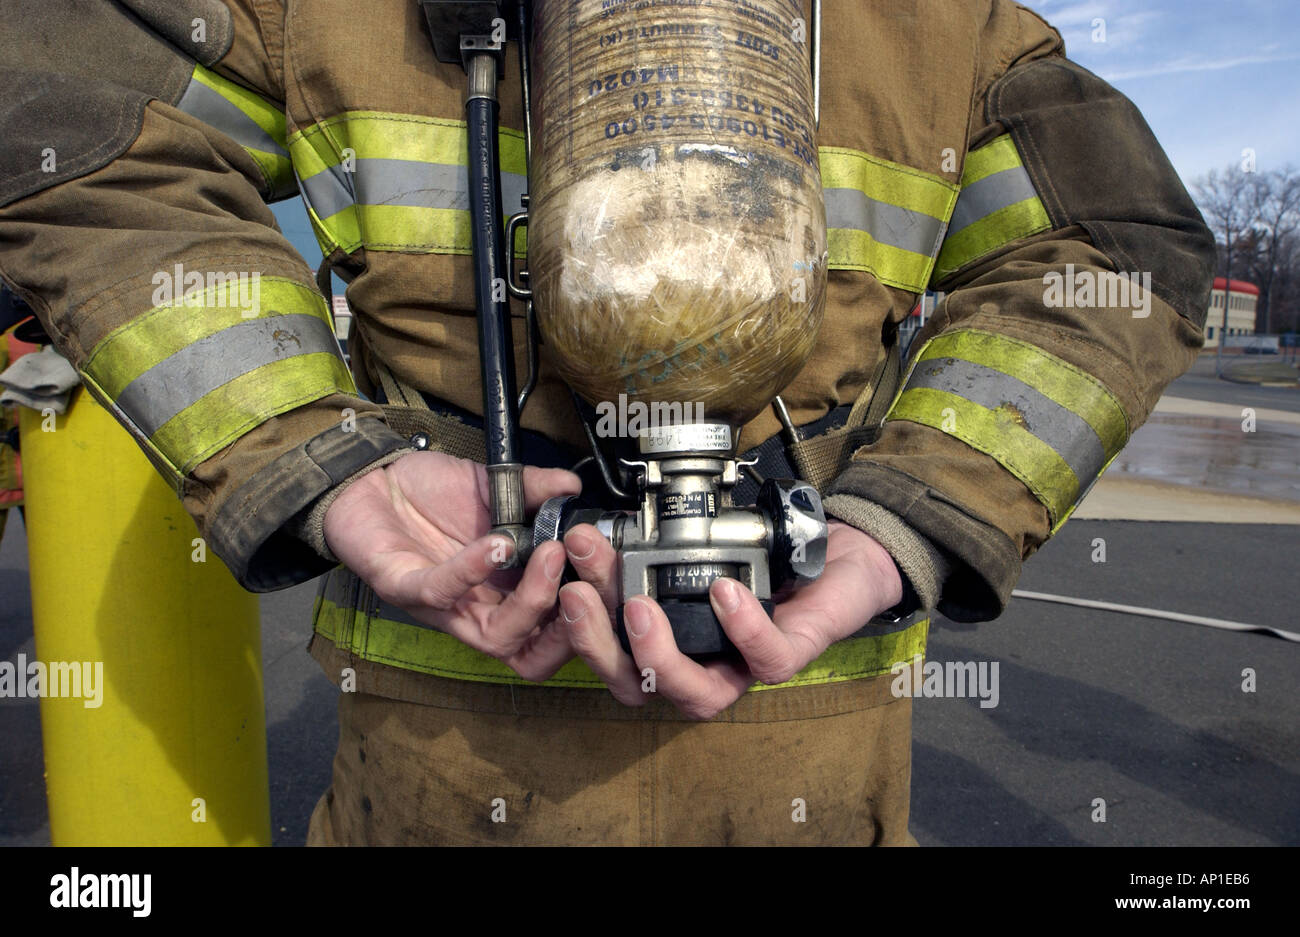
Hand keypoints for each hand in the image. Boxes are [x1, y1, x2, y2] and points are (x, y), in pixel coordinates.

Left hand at [322, 451, 581, 680]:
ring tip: (550, 554)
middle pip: (535, 654)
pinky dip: (473, 570)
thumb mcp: (495, 488)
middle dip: (573, 624)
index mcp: (510, 593)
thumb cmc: (432, 496)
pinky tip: (496, 541)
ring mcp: (444, 608)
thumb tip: (574, 489)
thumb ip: (536, 490)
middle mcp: (481, 611)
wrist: (372, 478)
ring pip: (497, 638)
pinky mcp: (404, 590)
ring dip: (532, 601)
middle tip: (589, 576)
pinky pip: (442, 593)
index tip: (611, 574)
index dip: (592, 617)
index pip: (560, 631)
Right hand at [555, 521, 903, 719]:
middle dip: (597, 643)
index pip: (611, 656)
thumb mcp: (696, 546)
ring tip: (637, 606)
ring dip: (657, 655)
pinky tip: (723, 590)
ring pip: (696, 694)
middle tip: (579, 595)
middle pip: (638, 686)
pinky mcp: (791, 654)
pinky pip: (766, 658)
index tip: (558, 579)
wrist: (840, 553)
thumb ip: (648, 550)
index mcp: (669, 643)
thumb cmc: (767, 556)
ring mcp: (745, 667)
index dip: (576, 630)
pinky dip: (741, 627)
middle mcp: (701, 665)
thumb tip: (588, 532)